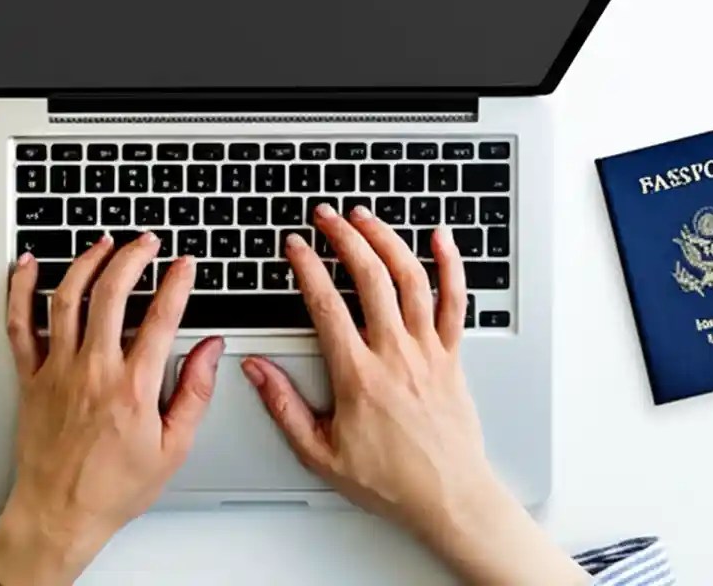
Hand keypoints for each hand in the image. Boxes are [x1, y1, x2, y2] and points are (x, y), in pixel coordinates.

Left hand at [0, 234, 222, 585]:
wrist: (59, 514)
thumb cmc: (113, 489)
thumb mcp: (173, 448)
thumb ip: (195, 393)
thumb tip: (210, 350)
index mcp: (133, 388)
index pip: (161, 318)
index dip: (177, 283)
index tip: (185, 265)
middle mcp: (93, 370)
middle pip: (112, 293)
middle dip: (134, 257)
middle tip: (148, 242)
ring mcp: (57, 370)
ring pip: (67, 298)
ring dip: (87, 261)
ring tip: (105, 243)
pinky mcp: (30, 378)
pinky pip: (19, 324)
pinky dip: (20, 290)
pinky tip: (28, 265)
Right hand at [242, 204, 586, 584]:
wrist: (448, 497)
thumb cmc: (389, 481)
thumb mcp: (320, 452)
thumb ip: (284, 406)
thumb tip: (256, 371)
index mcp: (358, 377)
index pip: (326, 305)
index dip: (306, 268)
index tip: (294, 246)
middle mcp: (395, 355)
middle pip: (369, 278)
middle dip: (344, 238)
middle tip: (326, 216)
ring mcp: (428, 351)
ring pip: (410, 279)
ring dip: (386, 240)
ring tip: (365, 218)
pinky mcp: (453, 356)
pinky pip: (456, 301)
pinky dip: (450, 265)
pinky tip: (440, 238)